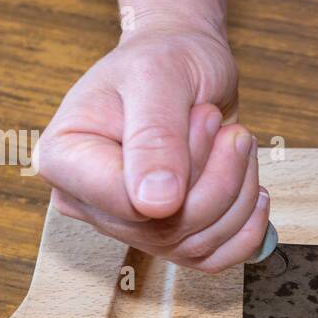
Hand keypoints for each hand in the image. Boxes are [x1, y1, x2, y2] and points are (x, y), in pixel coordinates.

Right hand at [35, 20, 270, 272]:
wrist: (186, 63)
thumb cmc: (165, 58)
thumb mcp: (159, 78)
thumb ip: (154, 137)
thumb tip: (154, 205)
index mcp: (64, 159)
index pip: (124, 205)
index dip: (180, 174)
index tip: (204, 119)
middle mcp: (89, 201)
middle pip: (163, 230)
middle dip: (216, 178)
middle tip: (225, 126)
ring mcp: (129, 226)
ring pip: (194, 246)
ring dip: (236, 194)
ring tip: (237, 142)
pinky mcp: (169, 237)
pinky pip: (213, 259)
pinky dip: (246, 226)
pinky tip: (253, 187)